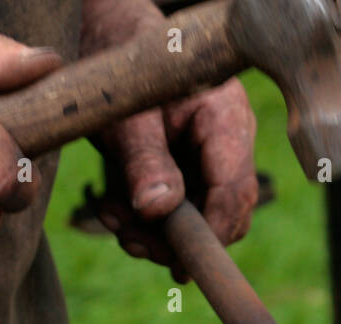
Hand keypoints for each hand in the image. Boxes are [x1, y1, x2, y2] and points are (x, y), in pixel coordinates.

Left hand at [81, 0, 258, 280]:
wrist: (106, 40)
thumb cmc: (120, 70)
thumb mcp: (125, 116)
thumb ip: (144, 161)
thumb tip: (158, 211)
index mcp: (225, 119)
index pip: (235, 189)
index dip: (213, 232)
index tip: (183, 265)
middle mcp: (226, 142)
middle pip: (223, 213)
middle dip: (178, 239)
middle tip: (131, 241)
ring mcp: (208, 158)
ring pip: (199, 219)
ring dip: (154, 233)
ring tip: (112, 218)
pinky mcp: (186, 170)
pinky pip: (177, 211)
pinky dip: (145, 221)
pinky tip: (114, 211)